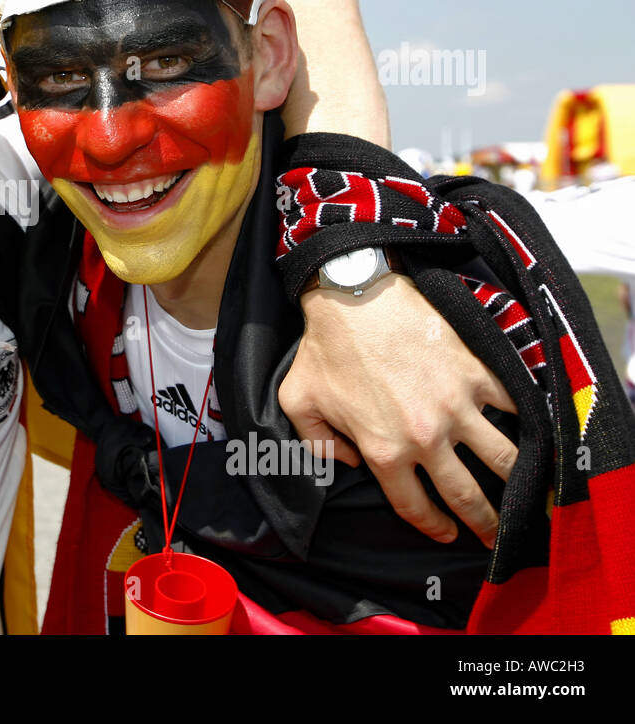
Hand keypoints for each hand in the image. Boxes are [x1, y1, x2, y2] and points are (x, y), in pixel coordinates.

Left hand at [279, 273, 517, 547]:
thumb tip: (351, 463)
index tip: (446, 533)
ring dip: (519, 481)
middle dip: (486, 524)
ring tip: (527, 491)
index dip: (433, 526)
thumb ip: (317, 443)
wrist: (355, 295)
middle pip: (466, 496)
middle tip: (497, 535)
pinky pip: (514, 407)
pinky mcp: (476, 374)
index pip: (414, 506)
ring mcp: (456, 406)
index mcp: (383, 451)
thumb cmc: (323, 348)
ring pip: (503, 460)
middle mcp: (424, 437)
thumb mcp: (297, 402)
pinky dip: (528, 421)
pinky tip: (534, 432)